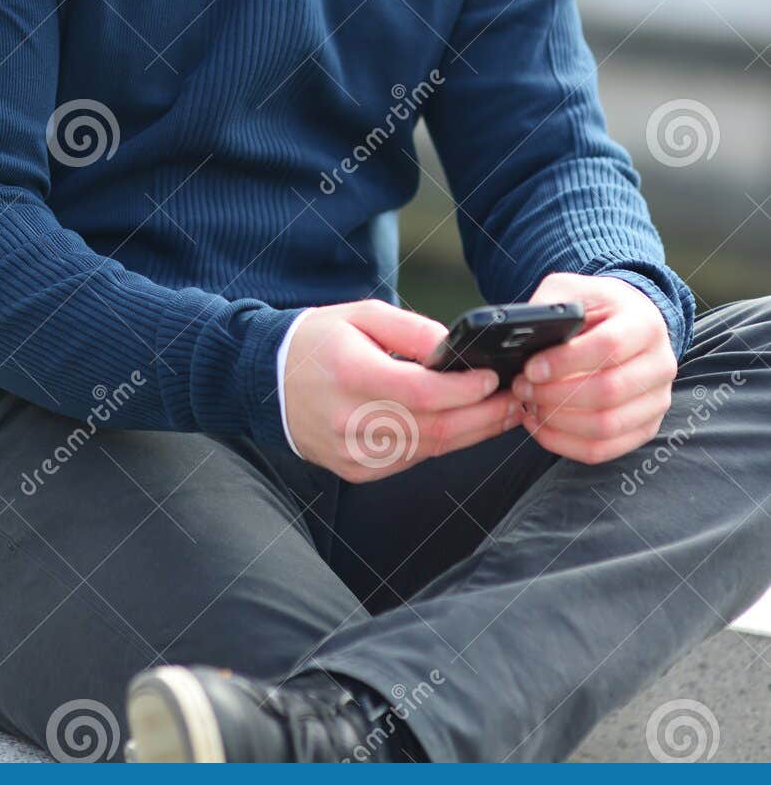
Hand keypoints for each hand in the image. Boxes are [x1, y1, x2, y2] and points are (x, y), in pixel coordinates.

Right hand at [283, 299, 519, 482]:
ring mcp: (353, 451)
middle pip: (434, 428)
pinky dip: (443, 444)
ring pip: (429, 448)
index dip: (464, 390)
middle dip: (483, 416)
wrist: (268, 382)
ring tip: (501, 413)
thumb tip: (455, 349)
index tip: (494, 378)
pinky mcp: (357, 469)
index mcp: (350, 373)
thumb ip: (411, 329)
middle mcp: (350, 419)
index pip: (421, 392)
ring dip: (472, 433)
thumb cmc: (318, 341)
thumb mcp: (361, 315)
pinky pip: (411, 459)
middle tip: (516, 400)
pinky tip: (464, 428)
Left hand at [511, 273, 677, 463]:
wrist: (627, 322)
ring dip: (558, 422)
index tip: (531, 368)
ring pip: (606, 426)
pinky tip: (541, 425)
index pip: (608, 347)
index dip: (565, 362)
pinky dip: (565, 444)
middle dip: (555, 394)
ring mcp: (656, 401)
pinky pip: (604, 449)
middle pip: (608, 392)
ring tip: (530, 405)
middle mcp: (660, 364)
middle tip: (522, 388)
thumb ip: (550, 306)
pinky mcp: (645, 427)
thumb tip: (522, 334)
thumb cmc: (595, 307)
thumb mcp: (572, 290)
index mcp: (645, 324)